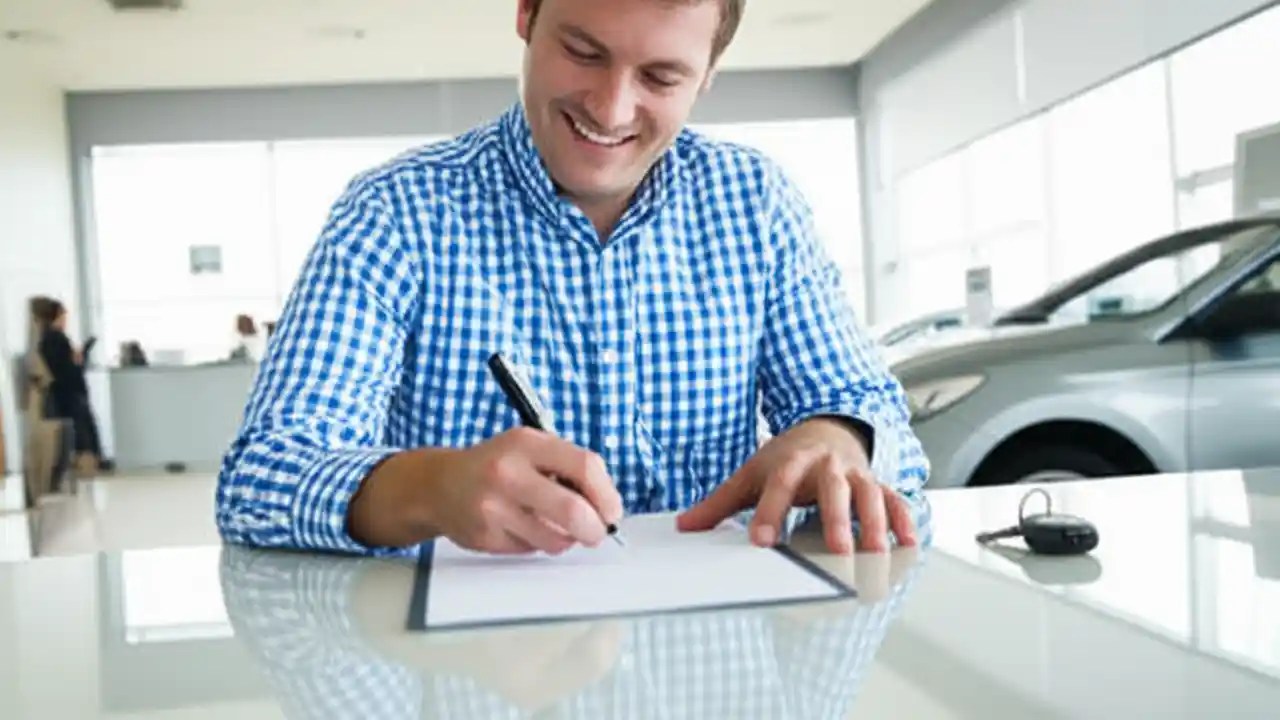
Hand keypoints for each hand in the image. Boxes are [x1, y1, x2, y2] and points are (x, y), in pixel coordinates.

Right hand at [349, 428, 623, 553]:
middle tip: (597, 532)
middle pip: (573, 511)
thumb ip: (568, 467)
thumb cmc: (496, 466)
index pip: (585, 466)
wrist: (439, 485)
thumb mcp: (530, 448)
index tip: (613, 510)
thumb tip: (608, 504)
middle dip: (595, 529)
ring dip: (565, 538)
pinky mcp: (486, 536)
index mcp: (526, 443)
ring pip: (555, 538)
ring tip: (552, 524)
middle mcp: (508, 473)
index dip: (607, 494)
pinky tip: (522, 527)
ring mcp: (494, 507)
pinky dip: (538, 544)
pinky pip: (531, 550)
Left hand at [676, 418, 916, 553]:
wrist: (826, 430)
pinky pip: (894, 500)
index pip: (780, 484)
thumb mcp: (751, 475)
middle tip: (837, 552)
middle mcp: (828, 466)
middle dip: (836, 519)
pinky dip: (903, 521)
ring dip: (874, 524)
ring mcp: (856, 474)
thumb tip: (684, 526)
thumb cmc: (786, 459)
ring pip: (870, 495)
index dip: (771, 512)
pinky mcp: (877, 485)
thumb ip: (720, 503)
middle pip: (833, 489)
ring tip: (876, 555)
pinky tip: (907, 545)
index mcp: (793, 460)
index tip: (762, 541)